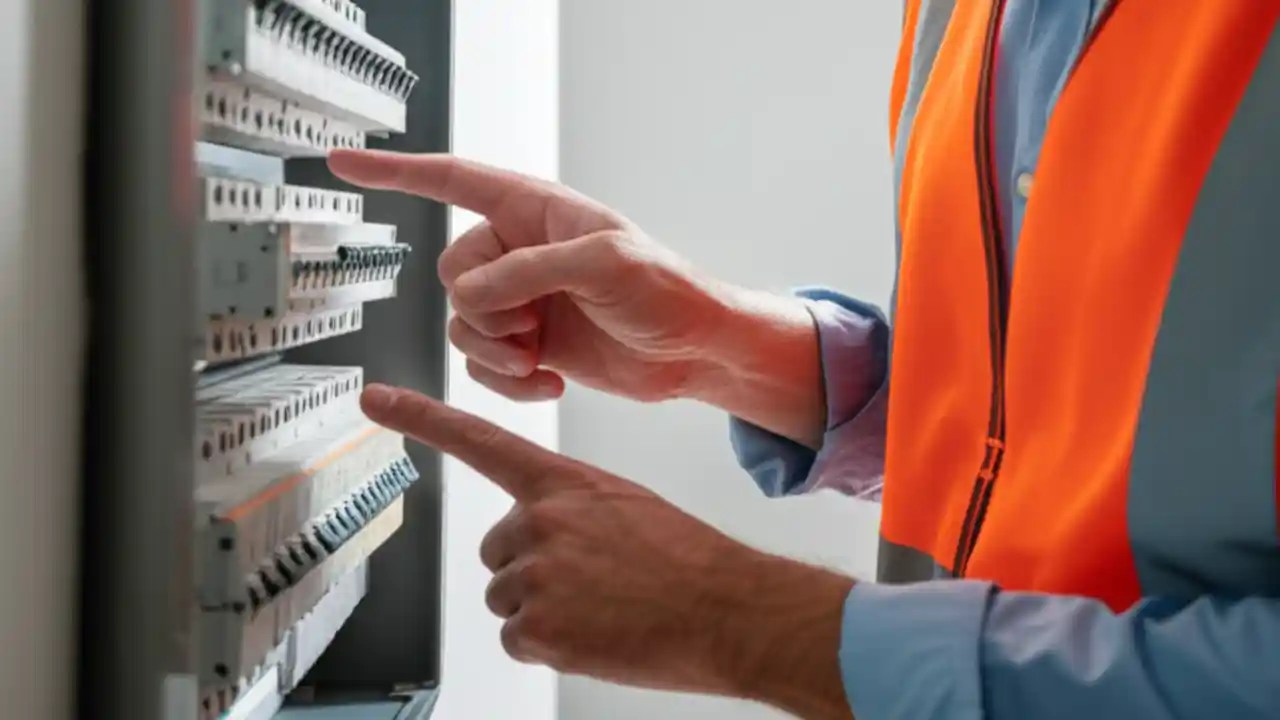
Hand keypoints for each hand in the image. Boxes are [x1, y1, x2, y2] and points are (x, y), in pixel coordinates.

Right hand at [329, 149, 733, 402]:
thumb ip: (529, 270)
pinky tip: (550, 383)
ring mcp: (522, 300)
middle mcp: (519, 251)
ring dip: (493, 350)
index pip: (451, 180)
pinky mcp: (527, 344)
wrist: (692, 351)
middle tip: (533, 323)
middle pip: (452, 273)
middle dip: (483, 310)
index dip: (395, 172)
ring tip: (541, 356)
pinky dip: (506, 382)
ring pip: (460, 324)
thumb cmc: (665, 289)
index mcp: (534, 210)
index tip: (342, 161)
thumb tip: (471, 295)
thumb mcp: (603, 262)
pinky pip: (481, 364)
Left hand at [360, 383, 853, 718]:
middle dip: (532, 570)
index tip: (376, 398)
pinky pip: (518, 639)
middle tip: (591, 582)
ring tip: (602, 608)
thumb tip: (545, 540)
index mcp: (563, 483)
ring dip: (544, 610)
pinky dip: (552, 645)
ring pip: (507, 597)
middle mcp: (539, 521)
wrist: (730, 609)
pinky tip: (598, 634)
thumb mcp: (626, 506)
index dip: (421, 418)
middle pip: (497, 551)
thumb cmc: (688, 559)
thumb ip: (573, 510)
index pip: (479, 441)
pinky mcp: (536, 628)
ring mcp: (534, 574)